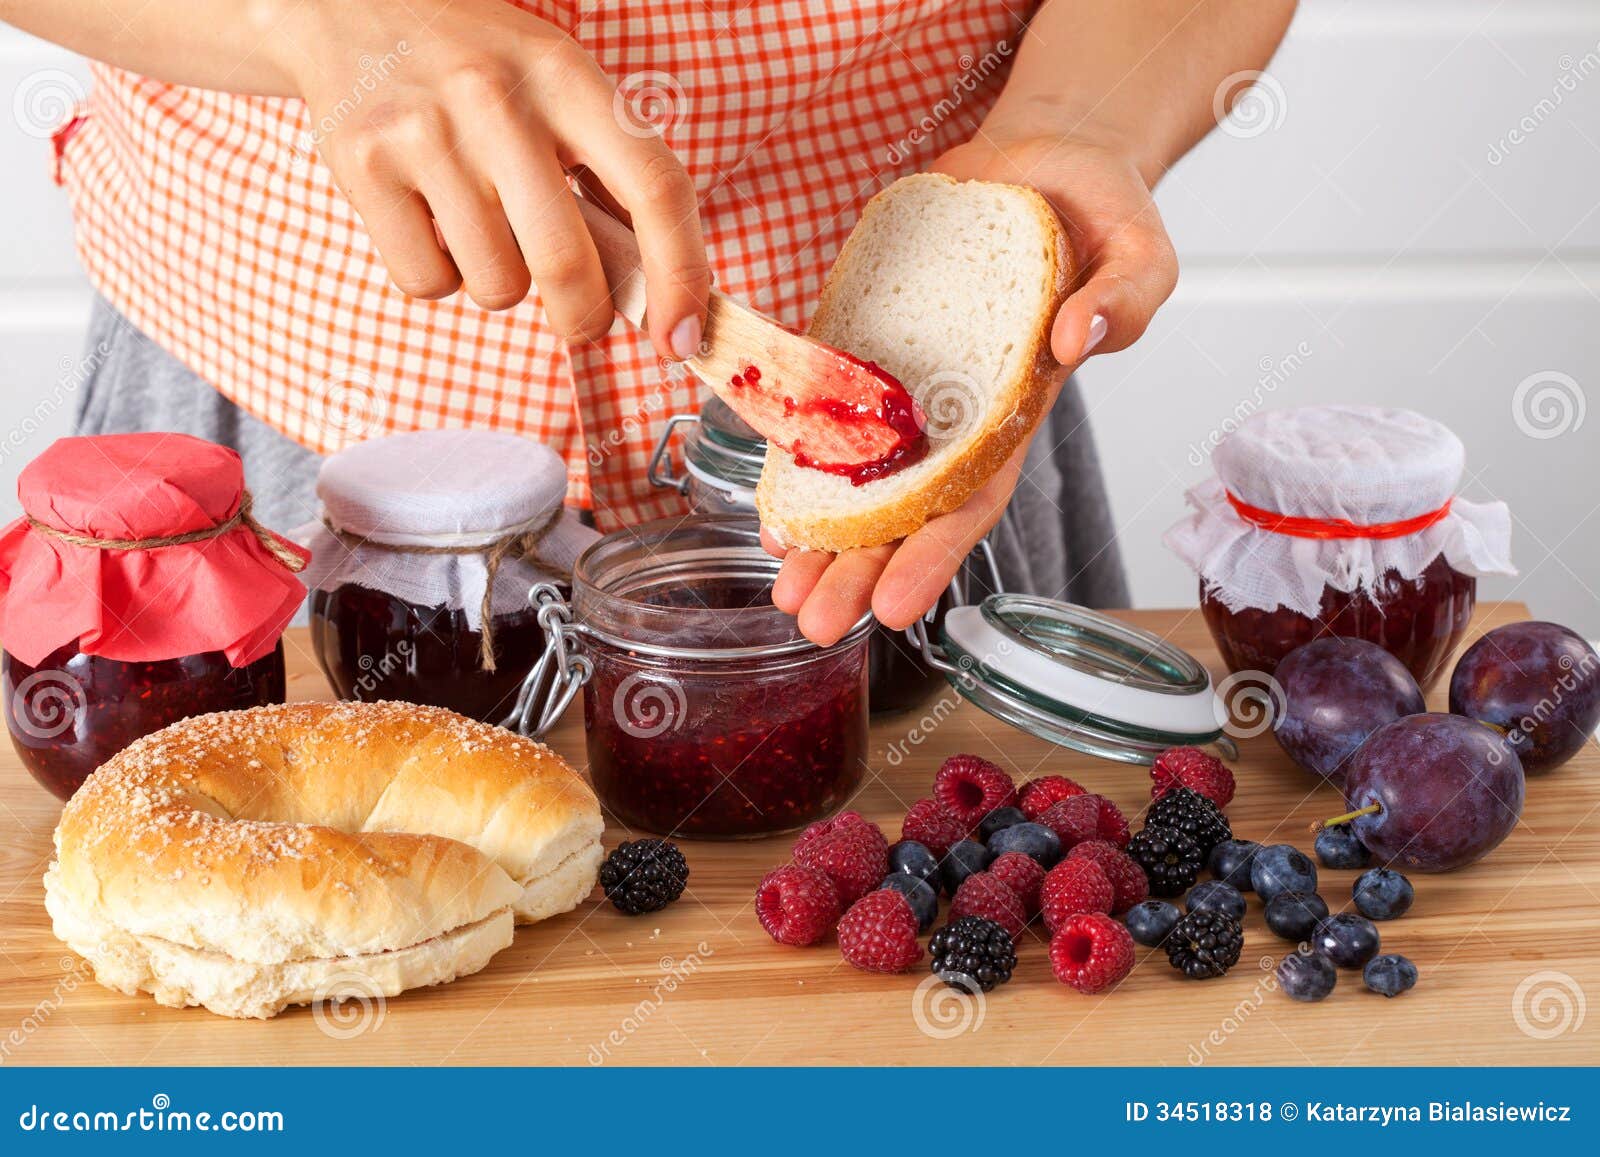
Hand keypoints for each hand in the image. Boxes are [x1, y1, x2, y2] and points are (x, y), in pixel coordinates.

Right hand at [273, 0, 709, 356]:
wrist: (351, 5)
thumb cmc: (481, 66)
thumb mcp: (558, 87)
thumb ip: (608, 174)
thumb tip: (659, 289)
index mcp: (566, 78)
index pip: (654, 188)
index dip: (680, 275)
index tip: (682, 336)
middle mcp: (496, 101)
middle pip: (567, 263)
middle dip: (585, 317)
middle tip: (582, 317)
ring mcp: (424, 133)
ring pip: (496, 285)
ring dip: (502, 285)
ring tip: (485, 229)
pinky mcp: (362, 165)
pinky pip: (427, 283)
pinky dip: (440, 277)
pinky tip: (435, 225)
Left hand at [767, 130, 1177, 643]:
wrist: (1044, 161)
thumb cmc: (1101, 216)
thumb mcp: (1142, 251)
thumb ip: (1122, 299)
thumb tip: (1071, 340)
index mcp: (1017, 410)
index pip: (973, 498)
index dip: (933, 554)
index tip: (896, 609)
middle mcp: (956, 412)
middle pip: (902, 508)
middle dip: (858, 569)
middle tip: (812, 623)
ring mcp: (909, 382)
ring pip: (856, 474)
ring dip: (819, 535)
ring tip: (781, 588)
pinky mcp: (871, 340)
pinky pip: (826, 406)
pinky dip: (796, 454)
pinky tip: (769, 505)